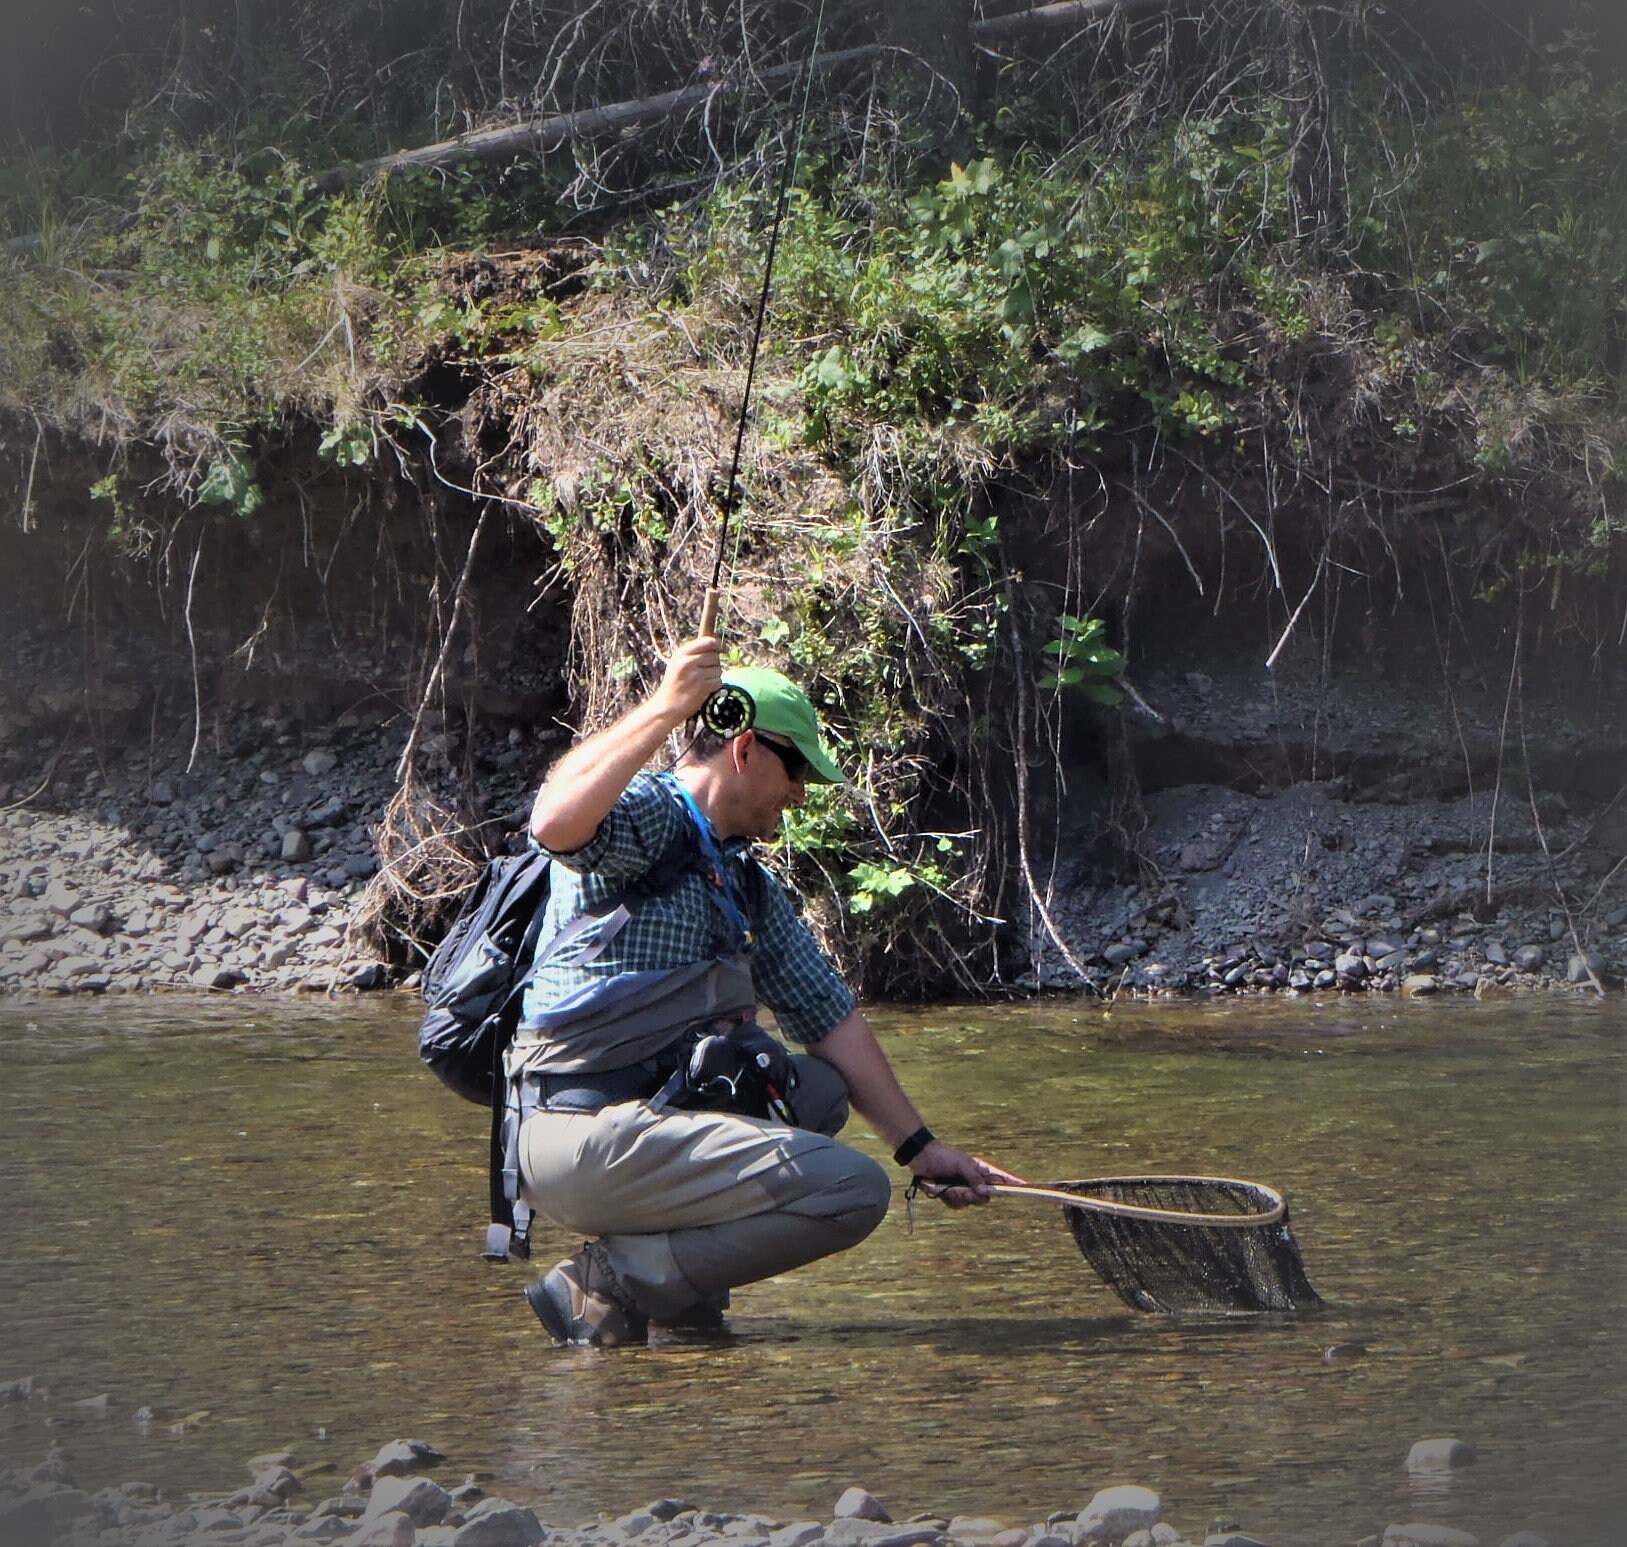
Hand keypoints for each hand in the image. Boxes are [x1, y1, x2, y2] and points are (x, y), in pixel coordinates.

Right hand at [652, 635, 723, 725]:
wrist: (667, 706)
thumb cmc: (675, 683)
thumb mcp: (678, 662)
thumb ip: (694, 652)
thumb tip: (717, 643)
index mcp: (681, 653)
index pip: (708, 642)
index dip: (717, 645)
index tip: (721, 649)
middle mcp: (688, 662)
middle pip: (715, 656)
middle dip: (714, 664)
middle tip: (704, 672)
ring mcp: (695, 675)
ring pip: (718, 669)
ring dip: (714, 676)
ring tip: (700, 681)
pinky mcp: (702, 687)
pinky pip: (718, 681)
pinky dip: (714, 686)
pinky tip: (703, 689)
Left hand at [911, 1143, 1025, 1208]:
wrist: (922, 1159)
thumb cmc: (944, 1157)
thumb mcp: (961, 1164)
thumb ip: (974, 1178)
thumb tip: (985, 1192)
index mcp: (982, 1171)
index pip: (1002, 1179)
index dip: (1014, 1184)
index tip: (1027, 1187)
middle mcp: (976, 1182)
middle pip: (986, 1197)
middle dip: (974, 1196)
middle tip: (963, 1190)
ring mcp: (965, 1190)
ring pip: (970, 1203)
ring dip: (958, 1196)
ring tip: (948, 1187)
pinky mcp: (953, 1197)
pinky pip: (957, 1206)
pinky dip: (949, 1199)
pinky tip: (942, 1190)